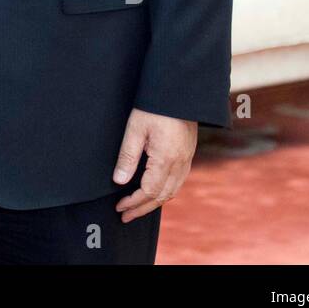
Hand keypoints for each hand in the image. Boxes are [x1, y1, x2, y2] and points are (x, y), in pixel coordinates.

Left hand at [112, 107, 197, 221]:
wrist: (180, 92)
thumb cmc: (154, 107)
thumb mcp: (135, 129)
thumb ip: (127, 157)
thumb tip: (119, 181)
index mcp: (166, 159)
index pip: (149, 191)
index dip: (133, 202)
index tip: (119, 207)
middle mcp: (180, 164)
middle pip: (161, 196)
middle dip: (142, 208)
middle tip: (125, 215)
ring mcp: (187, 160)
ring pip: (172, 191)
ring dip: (154, 202)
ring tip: (137, 208)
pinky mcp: (188, 155)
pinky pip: (178, 182)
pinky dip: (165, 192)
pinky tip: (154, 191)